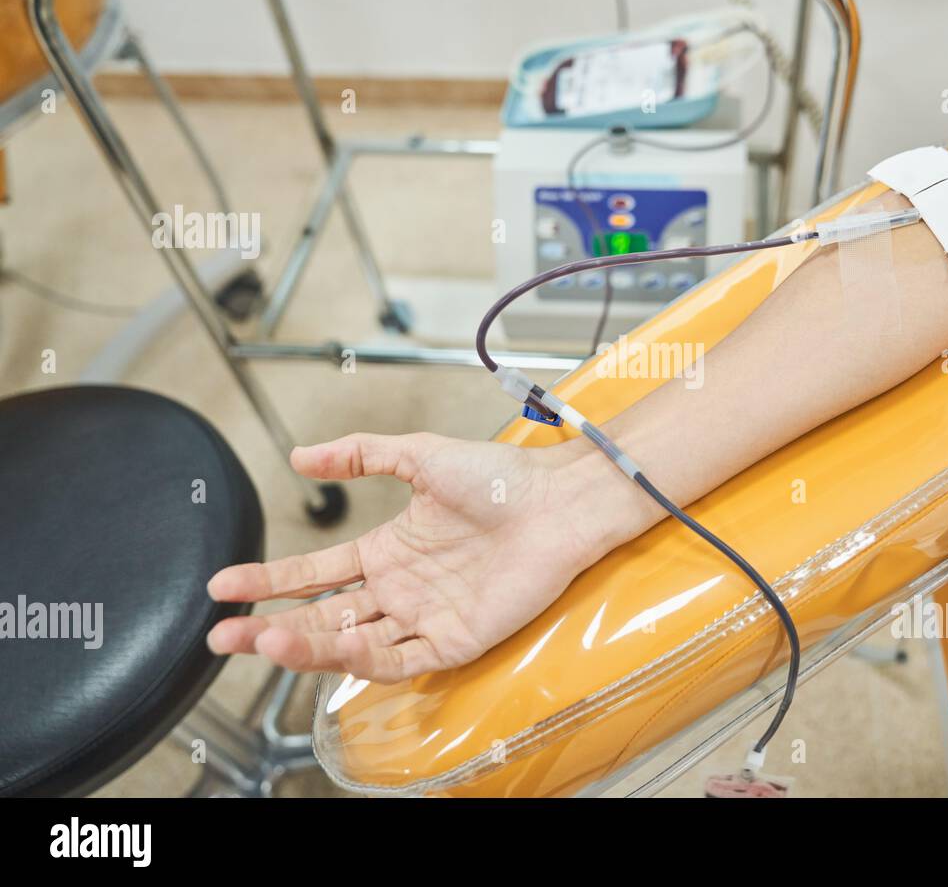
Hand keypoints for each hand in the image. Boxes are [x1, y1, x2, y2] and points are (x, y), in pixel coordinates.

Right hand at [206, 431, 651, 681]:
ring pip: (352, 644)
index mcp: (386, 552)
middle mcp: (399, 590)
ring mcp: (425, 618)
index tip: (224, 585)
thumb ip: (358, 455)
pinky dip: (363, 660)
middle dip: (270, 628)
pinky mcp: (455, 640)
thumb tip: (297, 456)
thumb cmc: (498, 477)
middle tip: (223, 633)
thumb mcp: (418, 456)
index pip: (314, 575)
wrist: (555, 502)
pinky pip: (401, 659)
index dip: (268, 581)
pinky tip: (333, 649)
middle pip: (323, 618)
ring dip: (307, 647)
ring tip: (264, 641)